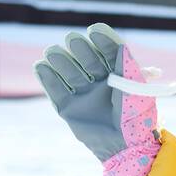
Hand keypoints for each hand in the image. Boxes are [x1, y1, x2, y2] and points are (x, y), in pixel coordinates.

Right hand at [34, 23, 161, 175]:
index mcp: (118, 76)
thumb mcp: (135, 87)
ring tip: (52, 51)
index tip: (94, 30)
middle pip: (87, 61)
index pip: (108, 53)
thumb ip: (126, 66)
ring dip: (60, 61)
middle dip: (80, 49)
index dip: (102, 40)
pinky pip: (56, 91)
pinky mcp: (68, 109)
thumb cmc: (135, 115)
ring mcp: (83, 96)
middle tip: (72, 39)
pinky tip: (40, 66)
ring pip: (70, 73)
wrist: (126, 145)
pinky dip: (47, 79)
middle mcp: (100, 84)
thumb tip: (119, 44)